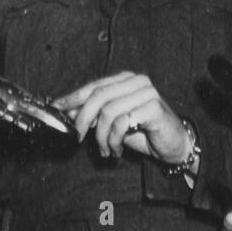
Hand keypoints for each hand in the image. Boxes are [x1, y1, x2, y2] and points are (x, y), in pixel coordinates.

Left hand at [55, 71, 191, 163]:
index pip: (94, 85)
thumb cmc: (144, 133)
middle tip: (77, 137)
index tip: (57, 107)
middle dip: (82, 118)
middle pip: (98, 96)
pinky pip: (122, 123)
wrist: (174, 145)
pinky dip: (113, 141)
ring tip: (104, 150)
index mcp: (125, 79)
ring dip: (101, 136)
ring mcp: (147, 93)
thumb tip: (67, 112)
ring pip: (108, 112)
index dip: (73, 97)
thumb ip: (95, 114)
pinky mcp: (154, 108)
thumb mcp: (113, 123)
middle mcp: (136, 81)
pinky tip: (116, 151)